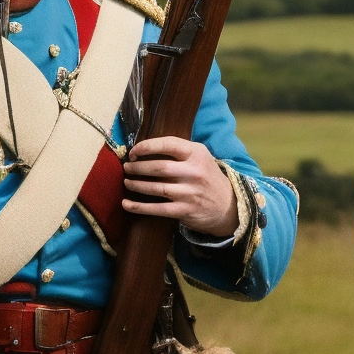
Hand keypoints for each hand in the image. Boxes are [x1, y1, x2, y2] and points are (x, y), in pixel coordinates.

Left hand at [123, 137, 238, 236]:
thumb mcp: (201, 158)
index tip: (133, 152)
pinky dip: (138, 207)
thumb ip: (180, 152)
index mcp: (197, 154)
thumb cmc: (208, 178)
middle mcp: (194, 172)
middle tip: (127, 167)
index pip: (168, 144)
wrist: (228, 206)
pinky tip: (126, 204)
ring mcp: (189, 192)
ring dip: (136, 185)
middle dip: (138, 167)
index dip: (146, 146)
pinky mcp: (185, 210)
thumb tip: (145, 149)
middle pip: (159, 167)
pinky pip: (157, 209)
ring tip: (127, 182)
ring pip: (155, 188)